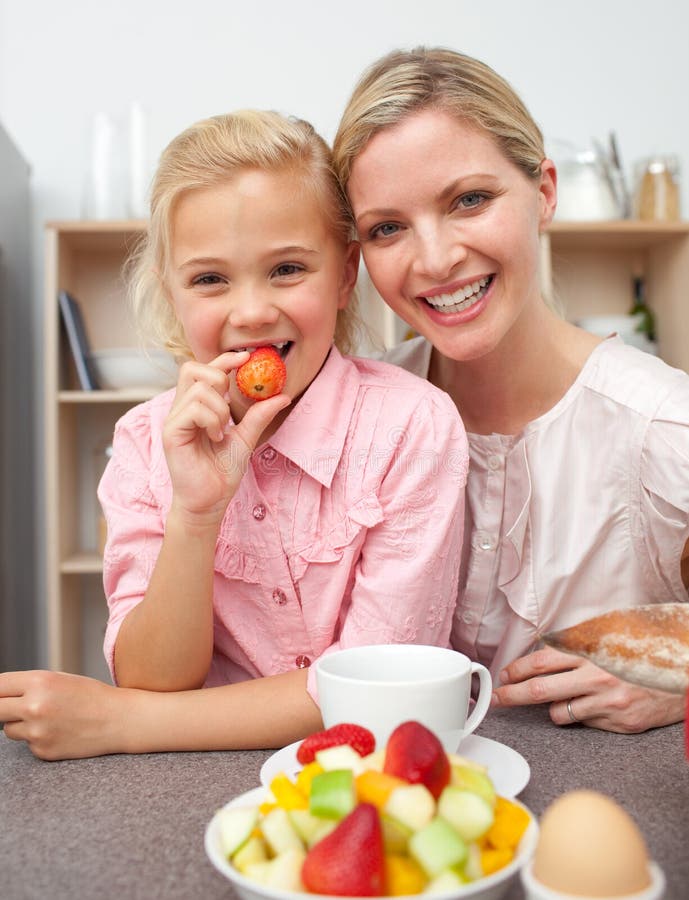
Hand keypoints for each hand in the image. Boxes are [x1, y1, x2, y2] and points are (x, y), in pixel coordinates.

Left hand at [0, 670, 128, 759]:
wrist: (119, 719)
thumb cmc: (90, 695)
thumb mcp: (59, 679)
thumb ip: (28, 686)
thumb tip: (0, 697)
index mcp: (40, 682)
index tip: (0, 694)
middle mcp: (35, 706)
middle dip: (1, 708)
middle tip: (15, 708)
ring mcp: (37, 731)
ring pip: (9, 728)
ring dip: (21, 723)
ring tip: (49, 717)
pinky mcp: (43, 751)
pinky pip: (27, 743)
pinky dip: (38, 738)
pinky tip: (60, 731)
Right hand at [163, 352, 289, 522]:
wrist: (210, 501)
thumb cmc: (222, 472)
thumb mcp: (246, 438)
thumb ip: (258, 416)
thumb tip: (282, 396)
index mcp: (195, 406)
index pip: (202, 369)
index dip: (223, 359)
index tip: (246, 357)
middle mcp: (181, 408)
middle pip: (192, 369)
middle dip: (219, 379)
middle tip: (230, 406)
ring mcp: (174, 419)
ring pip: (199, 390)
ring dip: (220, 409)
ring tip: (222, 431)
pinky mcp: (171, 432)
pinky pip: (194, 409)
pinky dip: (212, 420)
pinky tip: (215, 437)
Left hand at [492, 646, 685, 732]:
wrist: (683, 673)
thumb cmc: (641, 650)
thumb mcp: (608, 633)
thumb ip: (577, 641)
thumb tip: (541, 648)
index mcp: (590, 650)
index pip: (541, 661)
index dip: (517, 670)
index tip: (504, 676)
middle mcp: (596, 675)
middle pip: (541, 689)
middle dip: (513, 695)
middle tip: (499, 699)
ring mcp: (608, 702)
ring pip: (559, 712)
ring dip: (553, 707)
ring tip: (564, 697)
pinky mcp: (619, 722)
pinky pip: (584, 723)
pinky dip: (581, 715)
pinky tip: (594, 704)